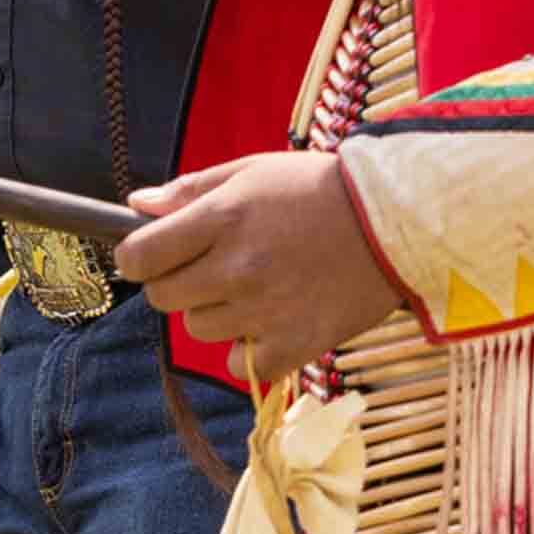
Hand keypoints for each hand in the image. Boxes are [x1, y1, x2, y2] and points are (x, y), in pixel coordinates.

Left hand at [116, 152, 403, 391]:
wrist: (396, 221)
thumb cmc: (320, 189)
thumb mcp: (252, 171)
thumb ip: (192, 190)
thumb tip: (138, 205)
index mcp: (223, 218)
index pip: (141, 256)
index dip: (137, 257)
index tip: (149, 255)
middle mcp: (238, 267)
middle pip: (163, 297)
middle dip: (174, 282)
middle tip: (208, 268)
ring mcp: (265, 310)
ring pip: (199, 328)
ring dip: (215, 312)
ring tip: (253, 287)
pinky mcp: (294, 344)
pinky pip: (240, 362)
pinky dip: (248, 348)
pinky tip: (270, 321)